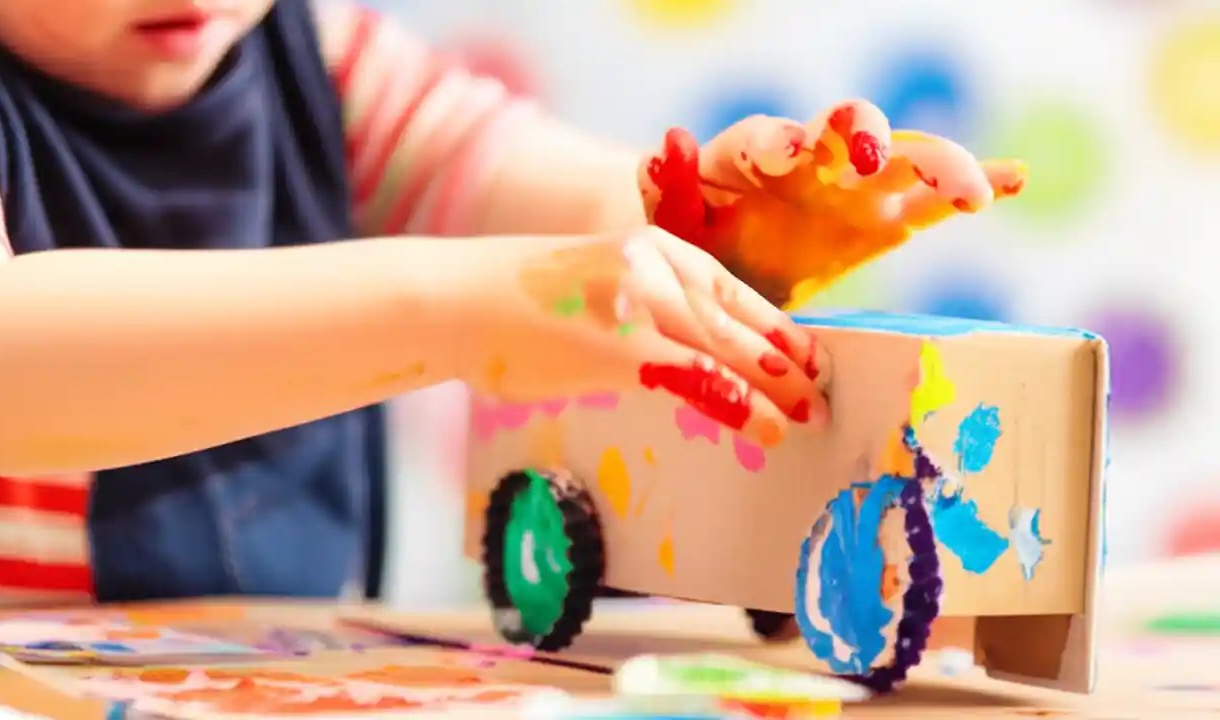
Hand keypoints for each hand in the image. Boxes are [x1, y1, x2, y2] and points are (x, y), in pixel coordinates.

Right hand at [460, 228, 832, 446]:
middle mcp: (653, 264)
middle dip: (786, 358)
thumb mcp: (592, 288)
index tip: (804, 353)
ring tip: (808, 415)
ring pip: (726, 346)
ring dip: (774, 385)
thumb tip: (679, 356)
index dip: (772, 325)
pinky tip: (764, 424)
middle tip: (823, 389)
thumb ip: (639, 310)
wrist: (458, 301)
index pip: (728, 287)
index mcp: (650, 246)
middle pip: (738, 315)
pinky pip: (696, 378)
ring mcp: (639, 302)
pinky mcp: (622, 347)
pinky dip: (737, 404)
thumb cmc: (517, 304)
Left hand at [638, 99, 1027, 307]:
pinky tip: (1016, 178)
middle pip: (850, 128)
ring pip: (907, 156)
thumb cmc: (695, 238)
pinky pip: (935, 199)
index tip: (797, 152)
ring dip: (937, 162)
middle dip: (867, 135)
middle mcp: (814, 160)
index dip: (785, 142)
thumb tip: (666, 143)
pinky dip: (974, 182)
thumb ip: (669, 186)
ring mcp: (856, 186)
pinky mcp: (886, 217)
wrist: (721, 266)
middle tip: (874, 158)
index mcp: (755, 156)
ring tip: (972, 190)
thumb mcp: (671, 222)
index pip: (772, 138)